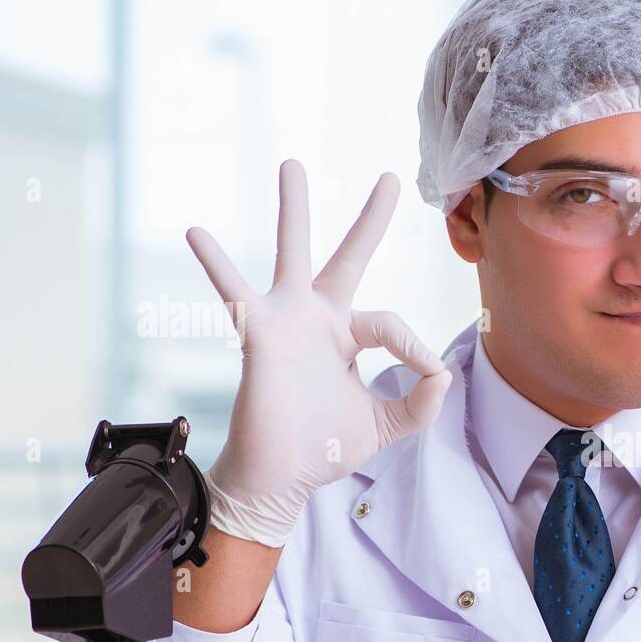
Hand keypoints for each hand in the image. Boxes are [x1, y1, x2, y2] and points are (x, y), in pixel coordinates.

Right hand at [186, 160, 451, 546]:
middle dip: (370, 220)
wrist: (282, 477)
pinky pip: (234, 293)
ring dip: (294, 209)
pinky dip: (216, 263)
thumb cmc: (325, 448)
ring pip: (294, 253)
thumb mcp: (387, 425)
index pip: (392, 324)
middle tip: (392, 177)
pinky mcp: (260, 335)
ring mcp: (288, 321)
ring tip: (292, 164)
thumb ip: (420, 403)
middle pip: (349, 257)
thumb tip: (443, 372)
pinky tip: (197, 232)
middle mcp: (320, 319)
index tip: (429, 373)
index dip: (415, 347)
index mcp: (350, 336)